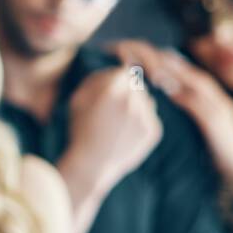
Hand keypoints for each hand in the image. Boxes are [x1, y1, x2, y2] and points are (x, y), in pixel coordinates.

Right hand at [61, 64, 162, 195]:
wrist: (92, 166)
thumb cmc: (81, 130)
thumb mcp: (79, 99)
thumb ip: (97, 78)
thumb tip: (116, 67)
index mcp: (112, 89)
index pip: (125, 71)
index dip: (118, 81)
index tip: (113, 90)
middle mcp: (132, 99)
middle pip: (137, 85)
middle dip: (127, 92)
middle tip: (114, 110)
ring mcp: (145, 115)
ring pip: (146, 101)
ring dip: (135, 106)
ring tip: (118, 124)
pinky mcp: (154, 131)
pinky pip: (151, 118)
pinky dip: (141, 123)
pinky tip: (126, 135)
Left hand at [109, 40, 232, 178]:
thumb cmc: (219, 150)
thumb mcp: (203, 126)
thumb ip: (190, 108)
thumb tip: (169, 94)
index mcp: (214, 100)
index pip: (192, 76)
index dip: (174, 64)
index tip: (154, 54)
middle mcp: (218, 99)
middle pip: (194, 74)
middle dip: (173, 62)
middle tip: (151, 51)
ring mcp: (220, 109)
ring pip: (197, 85)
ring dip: (177, 73)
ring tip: (156, 64)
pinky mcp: (218, 123)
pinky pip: (199, 105)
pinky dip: (183, 95)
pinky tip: (168, 90)